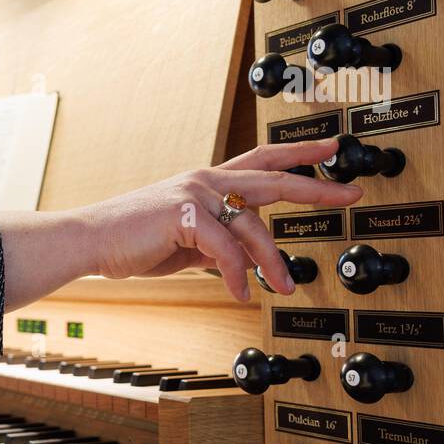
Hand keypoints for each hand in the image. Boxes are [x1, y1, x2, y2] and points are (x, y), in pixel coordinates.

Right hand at [84, 138, 361, 299]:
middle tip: (352, 192)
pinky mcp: (186, 214)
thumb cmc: (131, 243)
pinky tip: (237, 294)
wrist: (91, 242)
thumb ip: (217, 244)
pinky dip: (236, 276)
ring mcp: (195, 193)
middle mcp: (205, 180)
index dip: (298, 154)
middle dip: (317, 186)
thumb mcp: (185, 243)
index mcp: (206, 182)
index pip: (261, 160)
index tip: (331, 149)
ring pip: (253, 227)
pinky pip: (226, 251)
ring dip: (273, 263)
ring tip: (285, 288)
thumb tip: (245, 261)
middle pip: (273, 179)